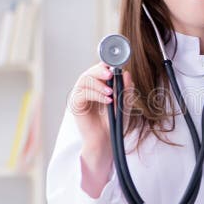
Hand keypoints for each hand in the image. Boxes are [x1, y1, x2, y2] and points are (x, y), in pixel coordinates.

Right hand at [67, 62, 133, 195]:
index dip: (105, 64)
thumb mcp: (125, 103)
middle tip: (110, 74)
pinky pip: (83, 94)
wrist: (106, 140)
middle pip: (90, 71)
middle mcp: (88, 87)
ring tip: (111, 92)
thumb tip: (127, 73)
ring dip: (98, 83)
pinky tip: (107, 100)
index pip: (99, 69)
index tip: (115, 65)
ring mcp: (81, 95)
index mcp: (99, 84)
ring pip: (84, 80)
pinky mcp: (76, 104)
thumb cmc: (114, 122)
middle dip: (100, 70)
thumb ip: (126, 89)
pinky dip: (95, 94)